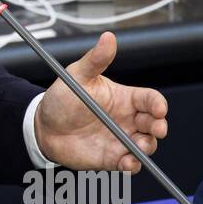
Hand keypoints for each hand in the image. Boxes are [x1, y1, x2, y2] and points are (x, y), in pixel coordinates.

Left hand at [34, 31, 168, 171]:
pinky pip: (129, 164)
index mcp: (124, 98)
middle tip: (156, 129)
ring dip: (147, 146)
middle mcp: (127, 119)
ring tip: (137, 146)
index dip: (158, 104)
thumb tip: (108, 37)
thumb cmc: (62, 99)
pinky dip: (132, 165)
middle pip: (154, 123)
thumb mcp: (78, 76)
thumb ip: (95, 59)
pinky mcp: (112, 158)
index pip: (150, 99)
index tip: (159, 109)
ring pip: (146, 145)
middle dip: (159, 127)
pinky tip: (127, 163)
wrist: (42, 128)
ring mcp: (121, 139)